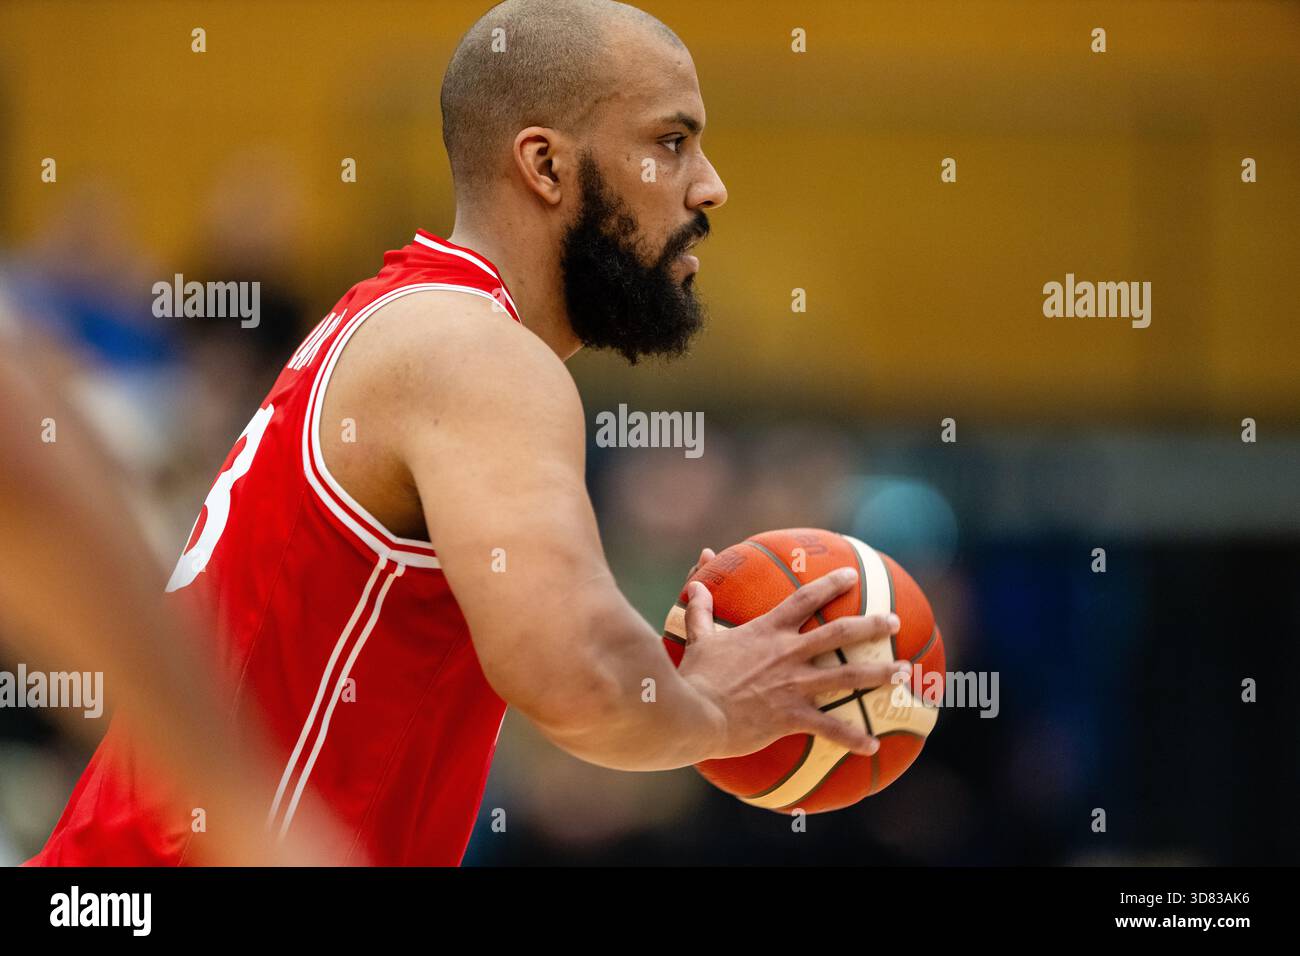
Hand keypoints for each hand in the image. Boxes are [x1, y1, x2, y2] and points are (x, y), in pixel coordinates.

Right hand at [677, 566, 909, 759]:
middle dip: (871, 625)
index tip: (852, 576)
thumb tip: (697, 577)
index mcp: (768, 632)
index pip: (805, 600)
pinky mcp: (792, 716)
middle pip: (840, 633)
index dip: (831, 585)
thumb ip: (700, 607)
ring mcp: (794, 685)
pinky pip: (830, 728)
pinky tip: (872, 745)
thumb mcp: (697, 637)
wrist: (694, 713)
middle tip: (894, 621)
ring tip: (903, 672)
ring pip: (847, 676)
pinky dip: (853, 738)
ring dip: (879, 674)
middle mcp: (789, 654)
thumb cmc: (694, 676)